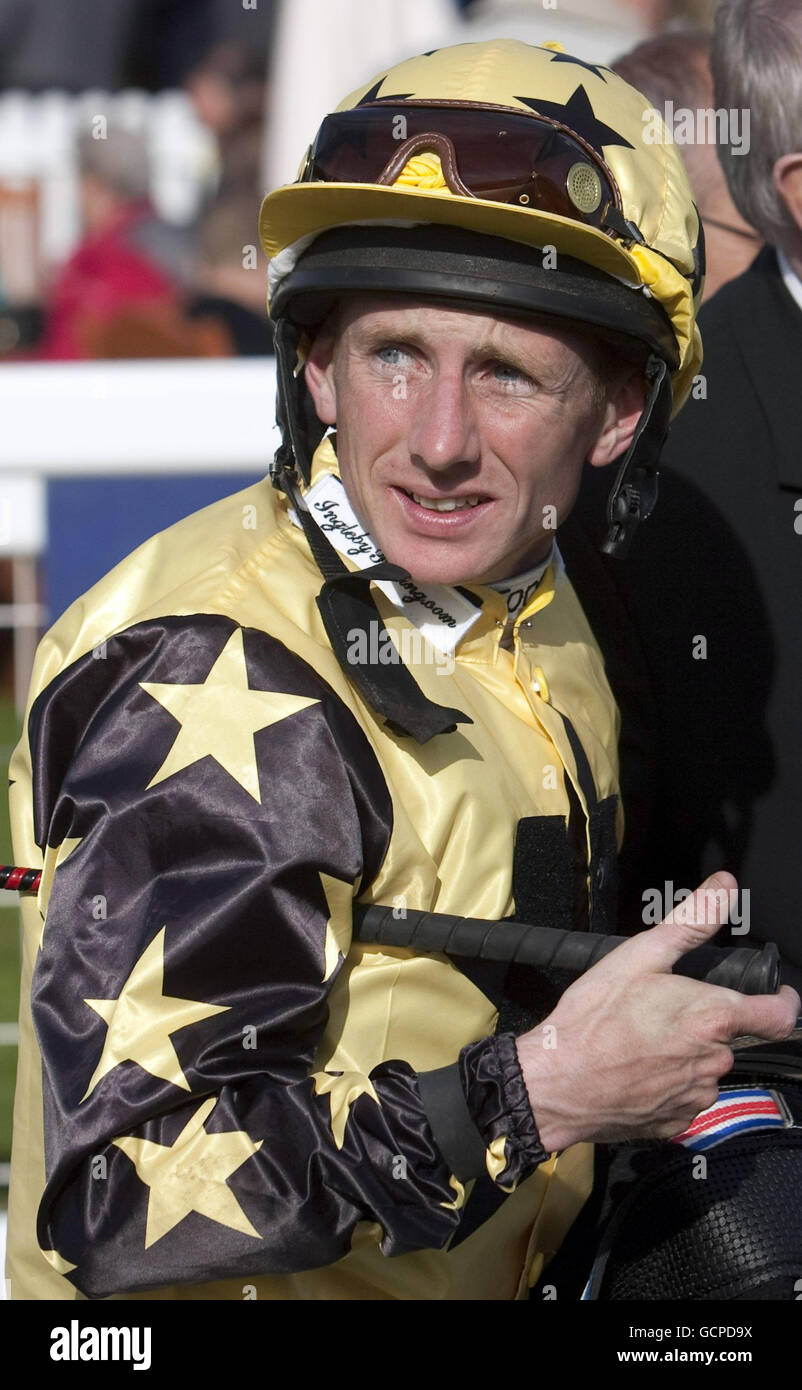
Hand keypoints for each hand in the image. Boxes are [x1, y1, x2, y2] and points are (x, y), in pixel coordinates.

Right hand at [514, 872, 800, 1149]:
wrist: (555, 1083)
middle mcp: (713, 1061)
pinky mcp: (676, 1122)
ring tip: (641, 1043)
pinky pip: (684, 1098)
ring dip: (685, 1056)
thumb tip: (722, 887)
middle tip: (661, 1014)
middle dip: (704, 1025)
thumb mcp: (639, 956)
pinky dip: (667, 1084)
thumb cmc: (593, 1021)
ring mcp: (696, 1096)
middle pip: (729, 1038)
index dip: (783, 1001)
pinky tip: (636, 1071)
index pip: (778, 1015)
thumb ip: (691, 920)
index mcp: (712, 1017)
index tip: (777, 995)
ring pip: (705, 1068)